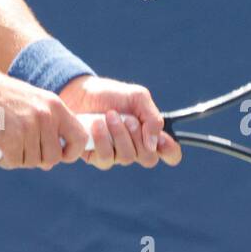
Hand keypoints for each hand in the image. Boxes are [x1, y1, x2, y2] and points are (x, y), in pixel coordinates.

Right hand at [0, 71, 89, 169]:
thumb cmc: (1, 96)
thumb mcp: (33, 101)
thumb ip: (48, 123)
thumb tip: (55, 158)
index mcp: (55, 106)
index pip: (80, 137)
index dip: (71, 152)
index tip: (60, 155)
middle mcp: (45, 116)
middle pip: (53, 157)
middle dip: (38, 159)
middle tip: (23, 149)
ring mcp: (29, 128)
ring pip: (32, 162)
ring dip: (19, 158)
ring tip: (7, 143)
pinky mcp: (11, 138)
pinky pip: (14, 162)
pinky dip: (5, 160)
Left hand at [58, 75, 182, 169]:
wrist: (79, 92)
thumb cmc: (110, 94)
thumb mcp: (137, 97)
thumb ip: (153, 118)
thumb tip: (155, 144)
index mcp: (149, 133)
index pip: (170, 153)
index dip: (171, 151)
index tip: (162, 141)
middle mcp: (135, 147)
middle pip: (149, 159)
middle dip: (138, 136)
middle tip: (128, 119)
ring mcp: (116, 154)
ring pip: (127, 158)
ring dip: (119, 135)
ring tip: (109, 116)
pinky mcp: (96, 157)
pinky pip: (106, 159)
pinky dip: (103, 140)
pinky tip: (96, 125)